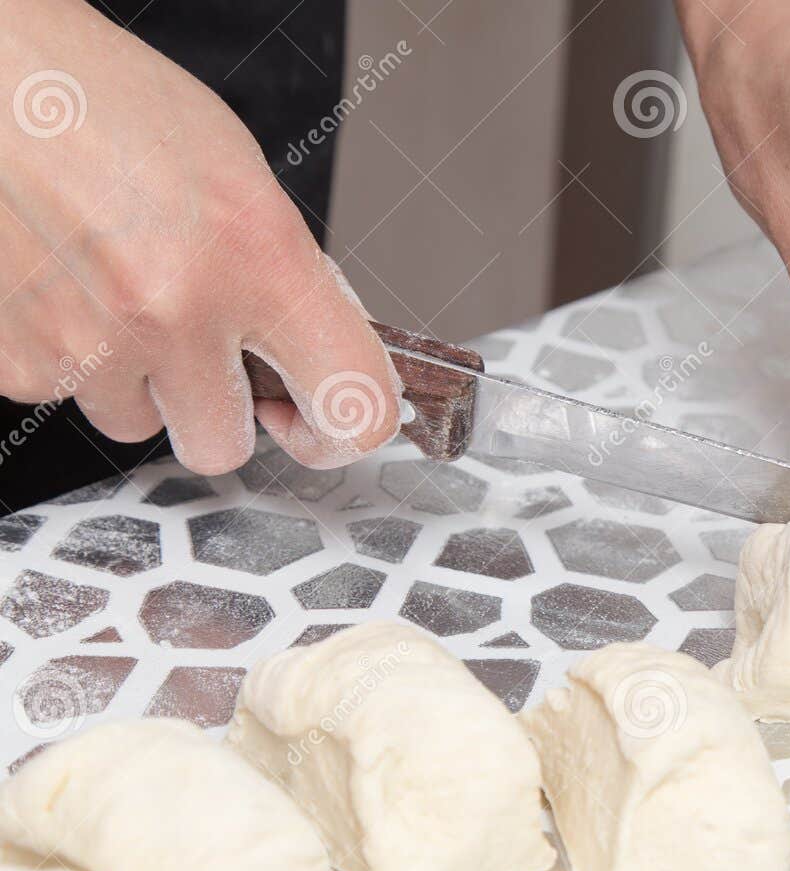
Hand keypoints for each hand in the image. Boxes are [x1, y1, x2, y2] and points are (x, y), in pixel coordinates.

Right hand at [0, 0, 400, 472]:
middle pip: (222, 446)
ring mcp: (89, 342)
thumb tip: (316, 352)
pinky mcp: (15, 358)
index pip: (354, 409)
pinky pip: (63, 392)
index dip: (341, 431)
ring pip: (136, 422)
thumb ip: (287, 279)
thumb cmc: (106, 103)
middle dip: (214, 406)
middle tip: (197, 343)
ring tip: (114, 287)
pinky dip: (66, 352)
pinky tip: (63, 282)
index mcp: (260, 257)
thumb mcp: (242, 178)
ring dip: (133, 376)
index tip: (318, 417)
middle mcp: (176, 309)